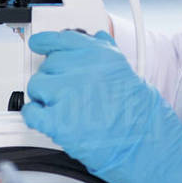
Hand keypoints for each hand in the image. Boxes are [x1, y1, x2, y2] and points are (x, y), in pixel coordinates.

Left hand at [24, 29, 181, 182]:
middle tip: (66, 94)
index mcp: (97, 55)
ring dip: (44, 98)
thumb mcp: (127, 70)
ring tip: (62, 109)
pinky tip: (46, 119)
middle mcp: (80, 69)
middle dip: (53, 80)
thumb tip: (96, 40)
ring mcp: (68, 94)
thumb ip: (105, 53)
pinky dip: (35, 116)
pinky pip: (32, 112)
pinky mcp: (59, 121)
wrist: (149, 143)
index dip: (46, 43)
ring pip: (37, 87)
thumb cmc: (143, 113)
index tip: (39, 44)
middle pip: (48, 66)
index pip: (61, 40)